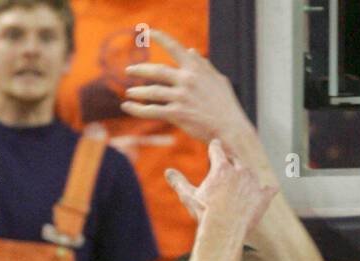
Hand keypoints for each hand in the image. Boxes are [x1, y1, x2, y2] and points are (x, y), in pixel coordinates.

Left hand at [123, 30, 256, 158]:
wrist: (232, 130)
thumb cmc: (227, 107)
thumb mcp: (218, 81)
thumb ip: (203, 65)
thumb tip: (191, 51)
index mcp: (196, 68)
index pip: (175, 48)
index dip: (160, 38)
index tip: (148, 32)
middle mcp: (187, 79)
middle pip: (157, 71)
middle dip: (140, 70)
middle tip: (129, 70)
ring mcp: (181, 97)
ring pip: (152, 92)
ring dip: (138, 92)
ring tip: (129, 93)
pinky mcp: (178, 114)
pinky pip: (153, 110)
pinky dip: (138, 109)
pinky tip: (127, 107)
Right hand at [165, 139, 276, 229]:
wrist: (224, 232)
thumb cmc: (204, 214)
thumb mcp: (188, 196)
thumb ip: (178, 182)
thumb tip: (168, 172)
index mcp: (221, 166)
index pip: (218, 148)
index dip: (215, 147)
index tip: (215, 146)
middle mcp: (240, 170)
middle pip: (235, 159)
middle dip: (230, 161)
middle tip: (227, 164)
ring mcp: (253, 184)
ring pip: (250, 173)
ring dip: (245, 175)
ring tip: (242, 180)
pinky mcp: (263, 198)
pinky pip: (269, 190)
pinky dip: (268, 190)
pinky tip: (270, 189)